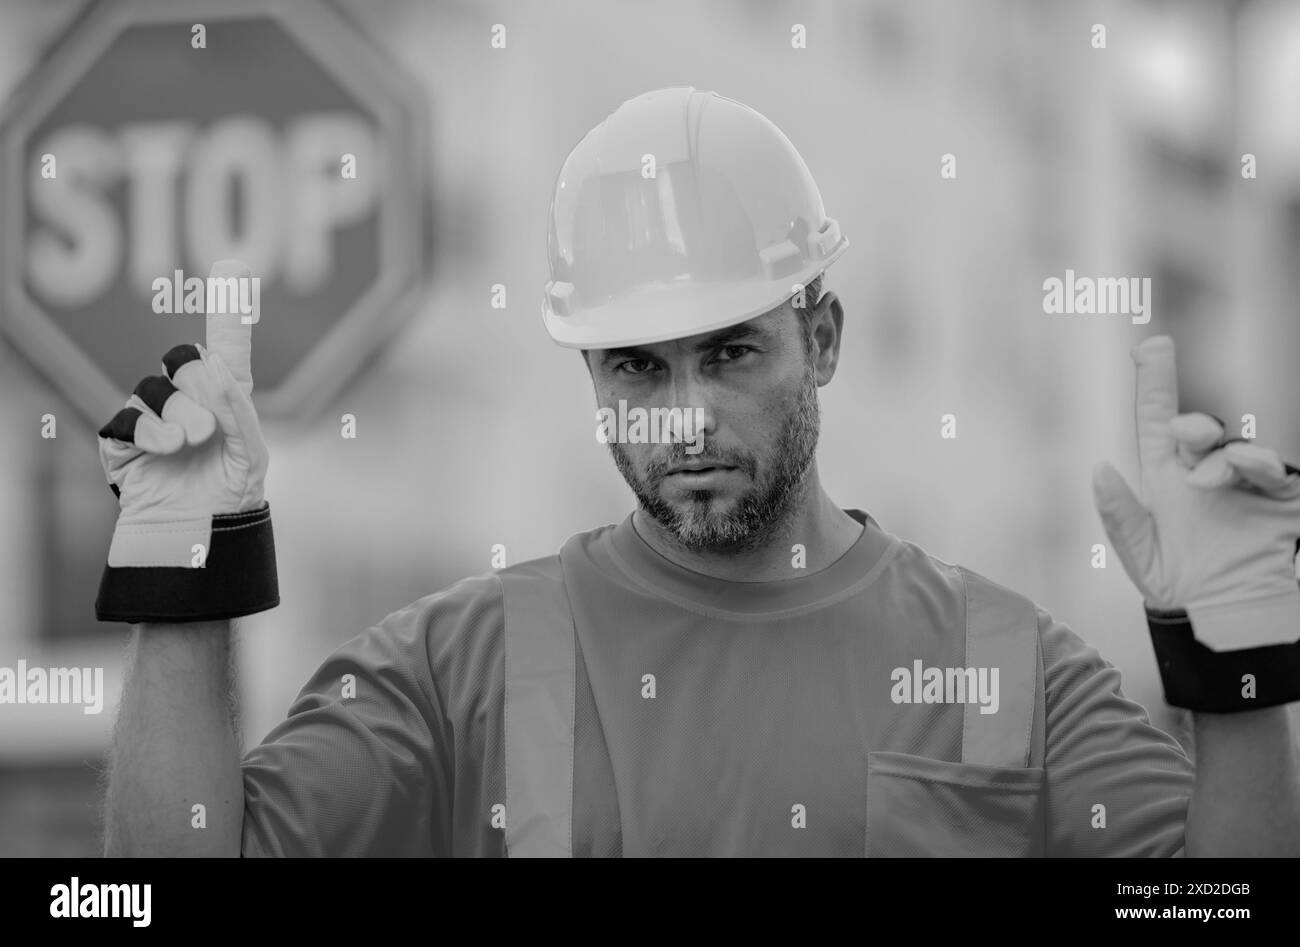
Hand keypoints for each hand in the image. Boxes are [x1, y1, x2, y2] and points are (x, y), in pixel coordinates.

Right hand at [98, 259, 267, 524]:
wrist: (199, 540)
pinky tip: (166, 449)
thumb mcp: (252, 455)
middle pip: (184, 357)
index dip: (228, 306)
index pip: (227, 344)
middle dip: (199, 385)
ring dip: (178, 413)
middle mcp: (188, 399)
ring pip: (154, 387)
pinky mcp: (122, 441)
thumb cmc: (230, 497)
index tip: (232, 266)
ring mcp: (153, 417)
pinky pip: (125, 417)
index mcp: (227, 396)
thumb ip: (238, 410)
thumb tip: (210, 370)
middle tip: (211, 427)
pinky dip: (149, 431)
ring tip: (191, 443)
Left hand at [1092, 335, 1299, 649]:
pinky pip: (1276, 473)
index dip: (1155, 379)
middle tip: (1186, 435)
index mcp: (1166, 474)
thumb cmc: (1175, 584)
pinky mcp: (1279, 501)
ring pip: (1239, 448)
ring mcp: (1244, 484)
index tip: (1151, 344)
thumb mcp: (1138, 554)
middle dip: (1195, 424)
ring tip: (1205, 482)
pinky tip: (1251, 472)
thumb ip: (1118, 514)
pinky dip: (1263, 466)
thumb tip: (1099, 468)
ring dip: (1225, 455)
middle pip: (1202, 429)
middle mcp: (1205, 470)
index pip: (1158, 417)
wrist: (1221, 619)